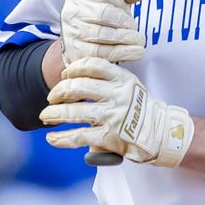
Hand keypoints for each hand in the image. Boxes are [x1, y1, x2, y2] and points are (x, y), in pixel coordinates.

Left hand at [41, 57, 193, 167]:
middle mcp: (116, 96)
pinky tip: (52, 138)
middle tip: (51, 96)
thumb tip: (74, 75)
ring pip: (75, 112)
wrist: (159, 132)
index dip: (74, 68)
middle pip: (78, 87)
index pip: (92, 65)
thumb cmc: (140, 108)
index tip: (65, 74)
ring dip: (55, 114)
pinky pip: (79, 137)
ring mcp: (112, 117)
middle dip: (59, 91)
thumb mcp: (129, 85)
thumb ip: (107, 79)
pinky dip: (61, 138)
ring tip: (45, 116)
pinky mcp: (108, 137)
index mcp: (122, 79)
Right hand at [60, 0, 142, 66]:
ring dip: (127, 37)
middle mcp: (71, 12)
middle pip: (104, 13)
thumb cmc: (99, 19)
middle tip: (136, 29)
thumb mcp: (110, 0)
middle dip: (126, 22)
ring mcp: (71, 32)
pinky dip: (123, 53)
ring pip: (103, 34)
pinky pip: (103, 53)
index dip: (122, 3)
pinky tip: (135, 52)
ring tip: (139, 41)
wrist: (79, 46)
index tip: (128, 12)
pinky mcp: (76, 52)